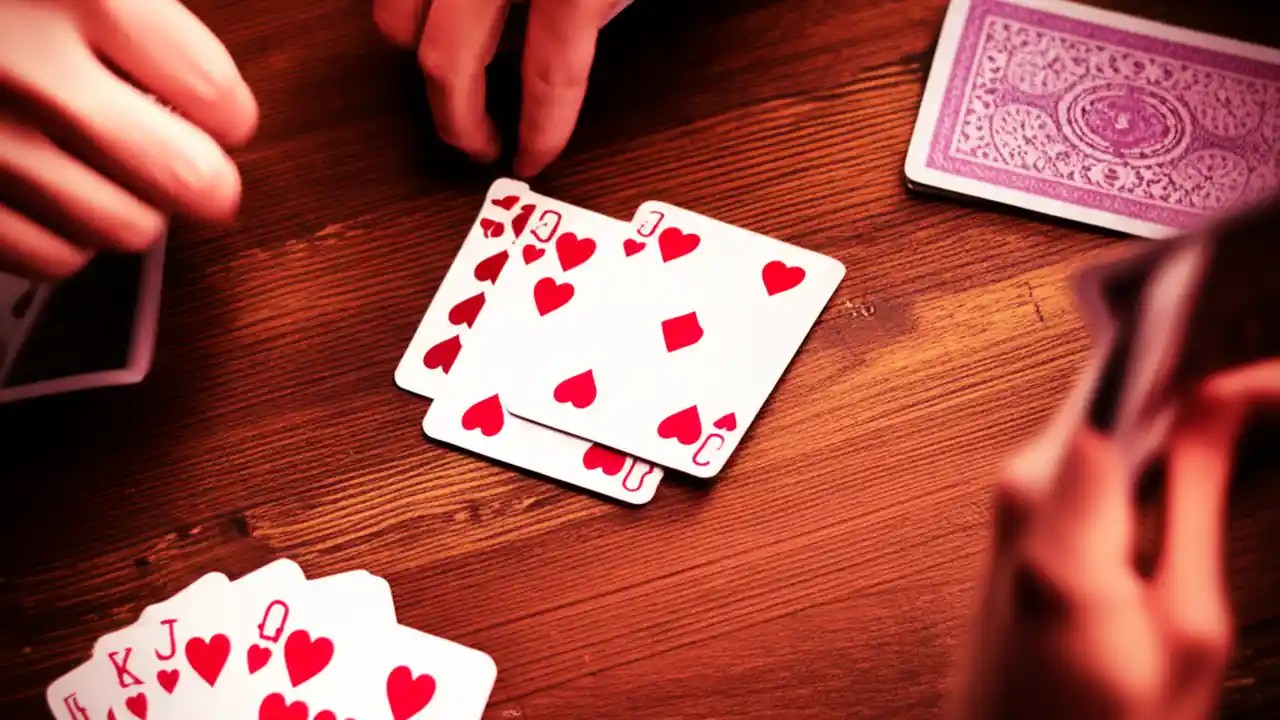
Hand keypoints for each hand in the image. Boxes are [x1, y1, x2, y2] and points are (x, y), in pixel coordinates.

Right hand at [0, 0, 256, 279]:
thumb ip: (133, 5)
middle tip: (200, 169)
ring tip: (111, 172)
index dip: (227, 112)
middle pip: (189, 182)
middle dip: (209, 182)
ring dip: (135, 208)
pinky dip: (67, 237)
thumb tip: (202, 84)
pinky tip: (53, 193)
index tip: (217, 113)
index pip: (216, 98)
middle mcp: (33, 74)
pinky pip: (47, 258)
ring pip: (125, 230)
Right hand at [373, 0, 617, 175]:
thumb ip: (588, 16)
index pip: (548, 77)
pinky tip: (445, 17)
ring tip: (457, 74)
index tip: (532, 160)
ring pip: (396, 17)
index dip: (542, 132)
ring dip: (419, 54)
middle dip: (457, 119)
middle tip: (477, 144)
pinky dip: (413, 9)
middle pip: (447, 59)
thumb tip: (539, 60)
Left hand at [952, 360, 1279, 719]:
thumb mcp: (1187, 624)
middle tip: (1253, 388)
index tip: (1248, 366)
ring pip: (1091, 420)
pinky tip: (1172, 456)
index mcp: (1058, 531)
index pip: (1121, 387)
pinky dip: (1129, 444)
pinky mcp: (1006, 523)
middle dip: (1182, 380)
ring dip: (1159, 411)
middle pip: (1104, 396)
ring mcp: (1001, 511)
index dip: (1193, 359)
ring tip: (1227, 414)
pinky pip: (1073, 453)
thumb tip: (1219, 406)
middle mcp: (1013, 504)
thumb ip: (1198, 500)